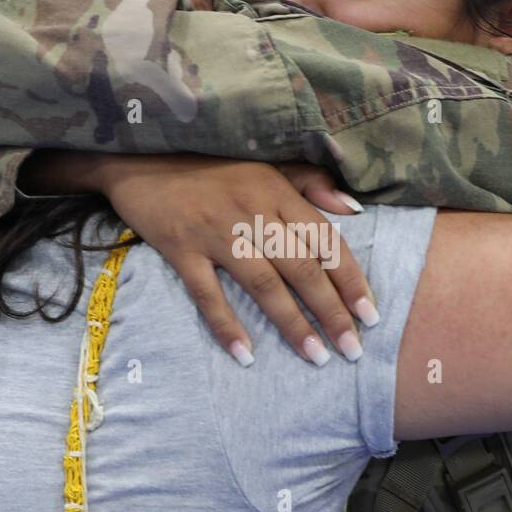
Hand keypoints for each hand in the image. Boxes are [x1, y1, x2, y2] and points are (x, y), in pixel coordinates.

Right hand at [91, 154, 378, 365]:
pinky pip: (207, 294)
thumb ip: (312, 184)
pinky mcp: (181, 249)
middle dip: (331, 312)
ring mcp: (216, 232)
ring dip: (292, 323)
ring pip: (263, 284)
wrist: (141, 154)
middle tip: (352, 349)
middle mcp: (253, 212)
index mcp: (277, 192)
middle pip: (301, 268)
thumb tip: (354, 210)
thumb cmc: (211, 165)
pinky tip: (245, 354)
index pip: (326, 242)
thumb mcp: (267, 164)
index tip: (370, 315)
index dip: (350, 280)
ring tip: (315, 356)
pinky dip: (226, 325)